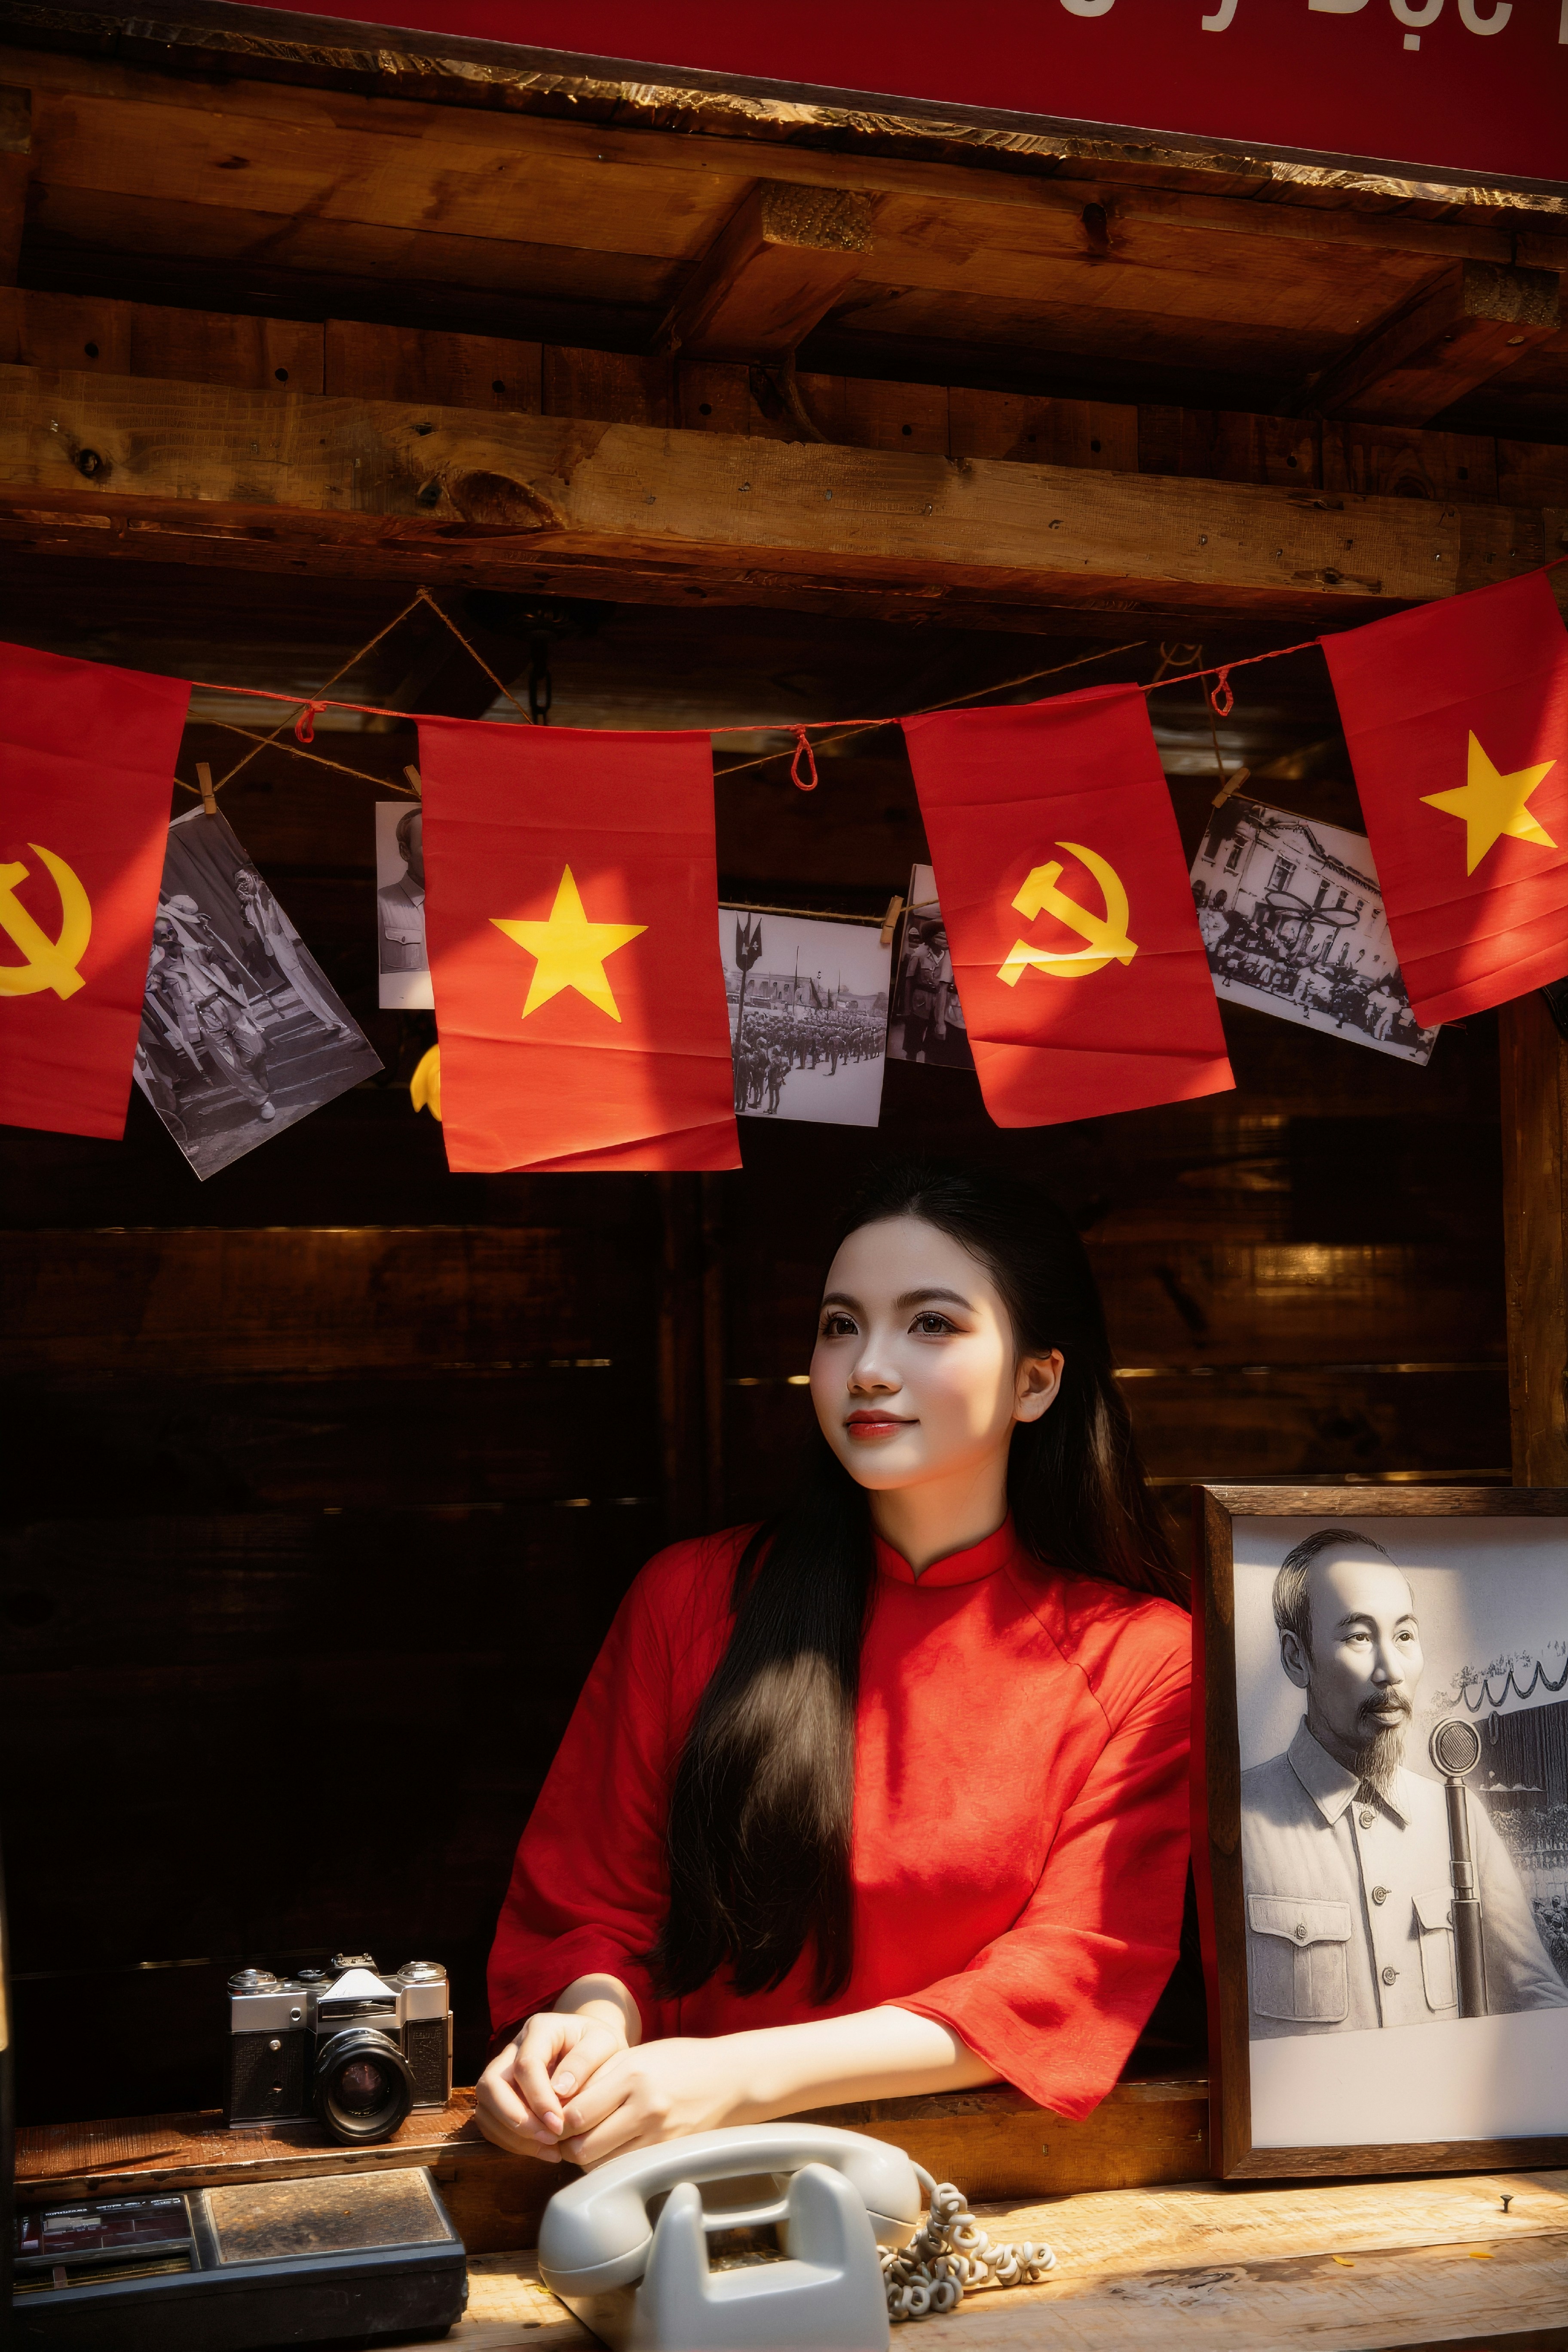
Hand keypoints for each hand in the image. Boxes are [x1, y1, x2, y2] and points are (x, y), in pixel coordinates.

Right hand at [474, 2009, 629, 2158]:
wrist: (595, 2050)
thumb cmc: (601, 2047)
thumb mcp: (604, 2043)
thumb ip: (585, 2060)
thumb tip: (560, 2090)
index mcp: (540, 2029)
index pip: (525, 2065)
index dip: (538, 2098)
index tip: (560, 2124)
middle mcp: (514, 2047)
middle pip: (492, 2084)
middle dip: (516, 2118)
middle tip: (549, 2139)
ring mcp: (502, 2070)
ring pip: (485, 2104)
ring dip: (512, 2134)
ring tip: (549, 2149)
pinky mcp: (500, 2094)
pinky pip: (490, 2121)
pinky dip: (511, 2141)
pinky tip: (541, 2150)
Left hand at [554, 2036, 749, 2168]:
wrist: (729, 2079)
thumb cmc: (677, 2061)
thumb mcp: (635, 2055)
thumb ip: (597, 2077)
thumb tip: (558, 2105)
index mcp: (633, 2075)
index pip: (576, 2112)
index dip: (557, 2121)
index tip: (554, 2118)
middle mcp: (646, 2107)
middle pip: (584, 2146)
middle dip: (567, 2145)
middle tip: (565, 2136)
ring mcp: (659, 2136)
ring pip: (602, 2165)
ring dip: (587, 2158)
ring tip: (588, 2141)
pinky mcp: (668, 2155)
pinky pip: (624, 2170)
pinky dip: (611, 2164)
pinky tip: (612, 2149)